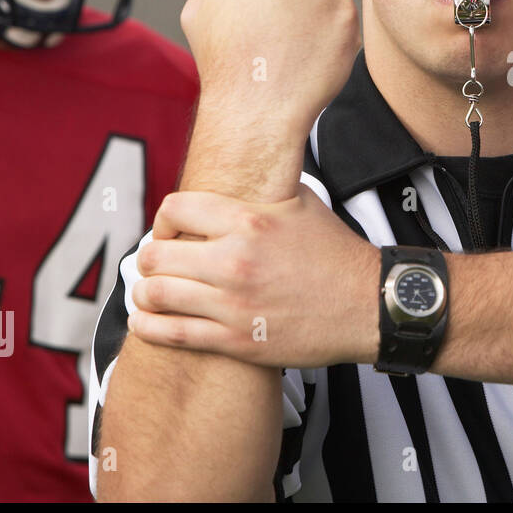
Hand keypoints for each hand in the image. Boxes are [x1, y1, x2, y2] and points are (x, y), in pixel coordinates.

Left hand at [129, 185, 379, 367]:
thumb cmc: (338, 256)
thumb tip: (246, 173)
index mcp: (249, 221)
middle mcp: (235, 260)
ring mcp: (232, 303)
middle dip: (149, 258)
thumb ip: (265, 190)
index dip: (164, 220)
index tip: (170, 232)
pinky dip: (149, 327)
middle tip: (157, 264)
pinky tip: (148, 321)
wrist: (367, 305)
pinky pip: (171, 334)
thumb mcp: (304, 204)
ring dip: (146, 293)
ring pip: (155, 294)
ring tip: (151, 293)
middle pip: (154, 254)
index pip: (175, 209)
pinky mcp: (235, 339)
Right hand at [181, 0, 359, 142]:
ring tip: (294, 46)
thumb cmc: (224, 64)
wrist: (256, 108)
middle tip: (281, 29)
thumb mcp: (197, 10)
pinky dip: (333, 32)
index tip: (266, 5)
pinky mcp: (347, 12)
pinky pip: (342, 15)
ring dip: (315, 9)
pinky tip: (312, 54)